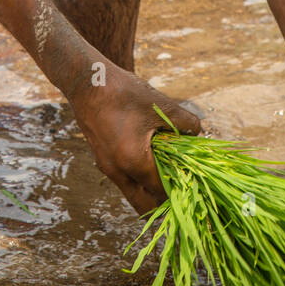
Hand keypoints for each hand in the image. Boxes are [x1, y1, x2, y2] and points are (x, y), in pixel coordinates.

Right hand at [69, 68, 200, 214]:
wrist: (86, 81)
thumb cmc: (123, 92)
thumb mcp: (160, 105)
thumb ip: (186, 122)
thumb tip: (198, 133)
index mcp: (134, 162)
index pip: (162, 191)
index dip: (181, 188)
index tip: (195, 180)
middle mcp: (117, 171)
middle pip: (144, 204)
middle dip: (164, 201)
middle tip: (182, 186)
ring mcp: (106, 166)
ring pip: (133, 193)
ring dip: (150, 189)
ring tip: (168, 170)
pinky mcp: (102, 158)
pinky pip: (124, 179)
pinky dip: (138, 177)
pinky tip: (150, 156)